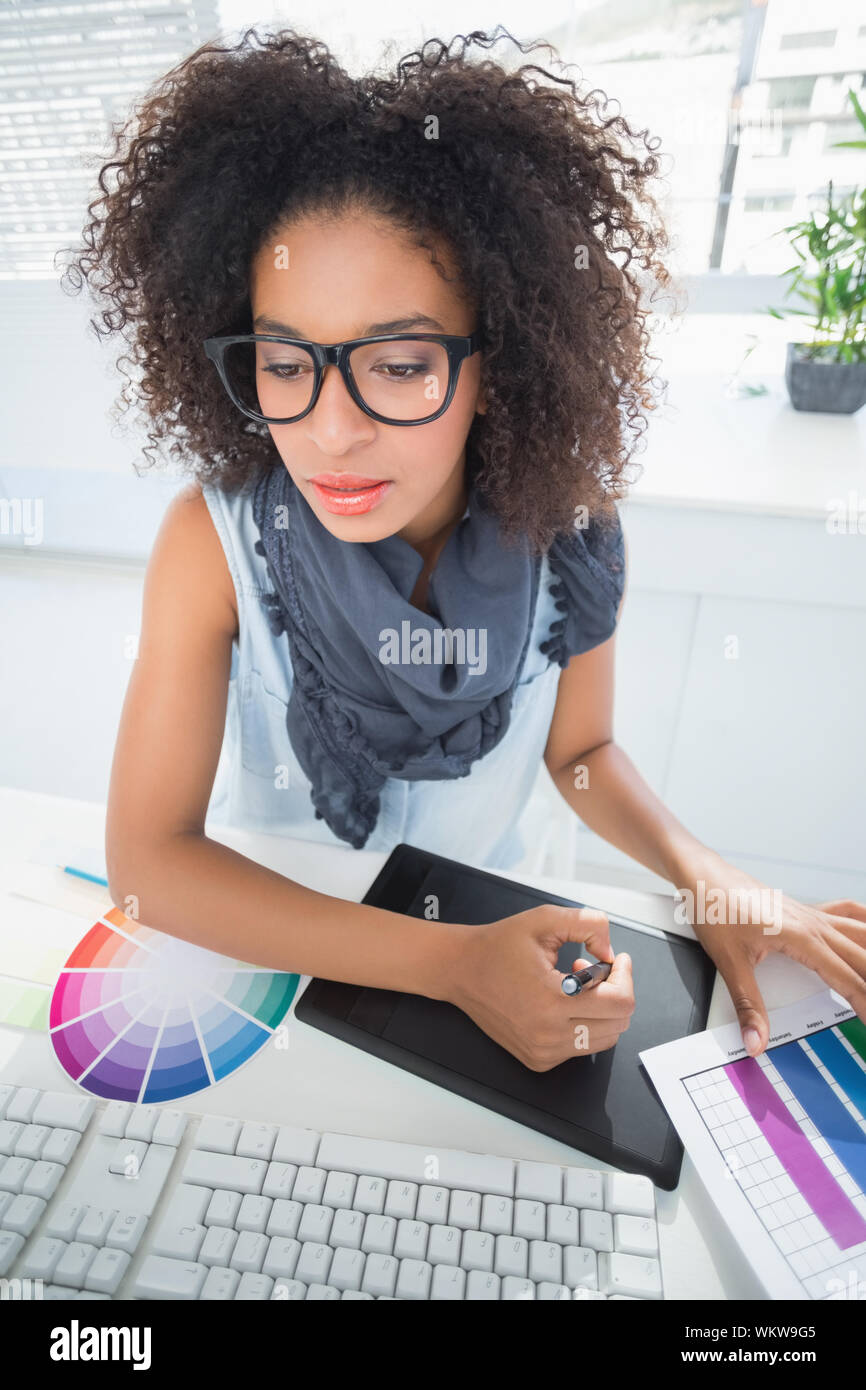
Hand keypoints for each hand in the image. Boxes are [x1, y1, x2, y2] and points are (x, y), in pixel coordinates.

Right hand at [445, 904, 633, 1070]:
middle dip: (614, 991)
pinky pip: (581, 1047)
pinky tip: (562, 1002)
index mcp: (552, 1000)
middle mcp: (548, 1033)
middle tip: (592, 968)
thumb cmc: (499, 945)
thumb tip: (611, 953)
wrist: (460, 970)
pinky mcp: (538, 1059)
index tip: (617, 960)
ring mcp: (543, 1051)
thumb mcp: (545, 919)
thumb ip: (589, 925)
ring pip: (604, 1039)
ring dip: (600, 1010)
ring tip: (576, 984)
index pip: (620, 1004)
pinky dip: (583, 1025)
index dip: (625, 977)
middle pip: (618, 1024)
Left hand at [675, 859, 865, 1055]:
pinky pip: (846, 913)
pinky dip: (864, 924)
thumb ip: (747, 1005)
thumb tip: (756, 1040)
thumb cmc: (714, 909)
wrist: (702, 876)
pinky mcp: (803, 910)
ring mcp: (810, 914)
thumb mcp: (729, 963)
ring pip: (859, 932)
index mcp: (801, 937)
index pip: (846, 977)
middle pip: (860, 956)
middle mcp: (812, 923)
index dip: (865, 1002)